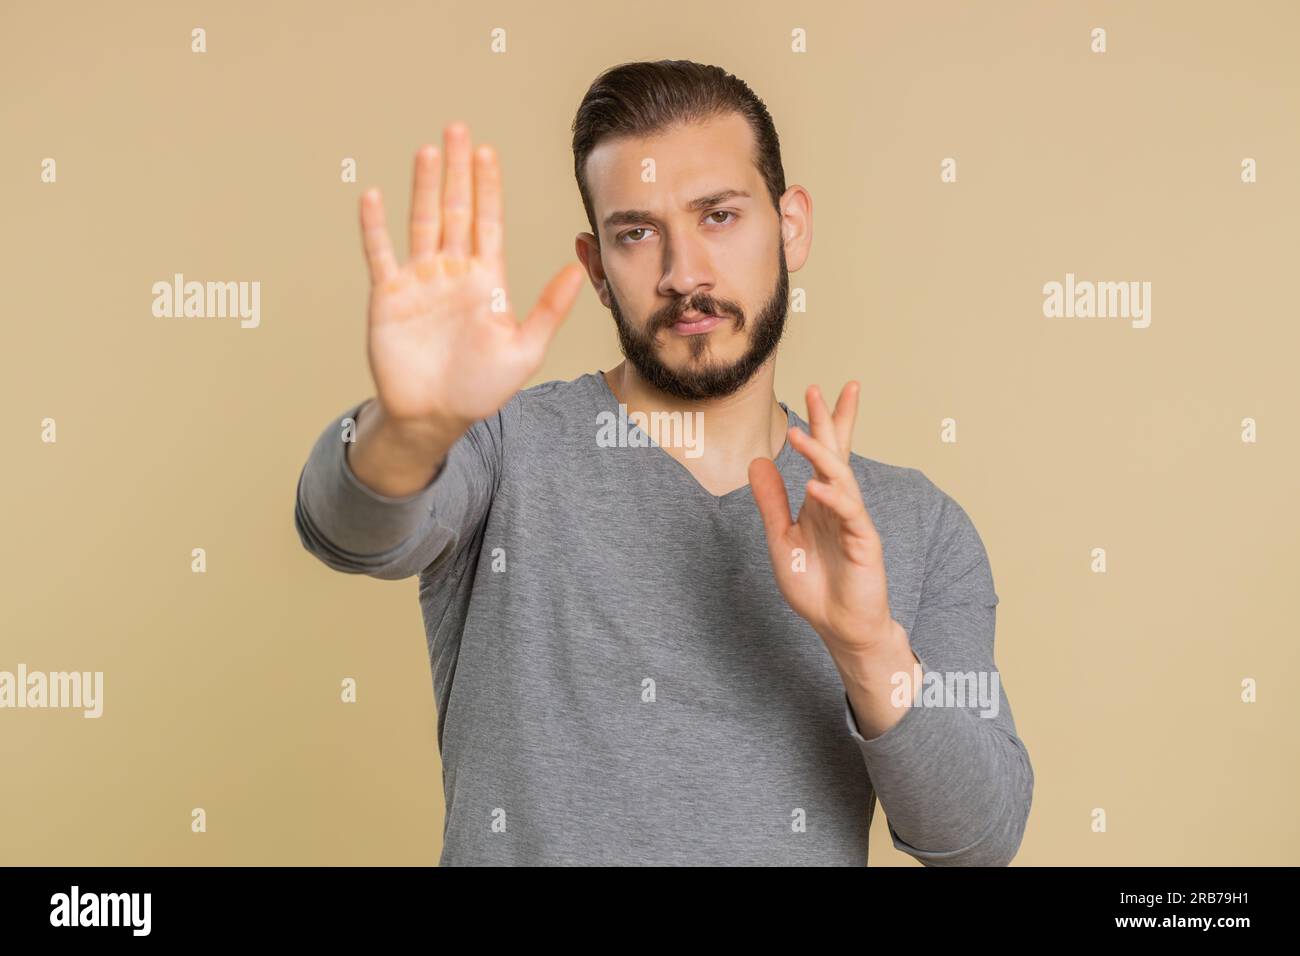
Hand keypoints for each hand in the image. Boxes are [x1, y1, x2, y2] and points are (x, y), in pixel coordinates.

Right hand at [359, 121, 585, 432]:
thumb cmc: (480, 388)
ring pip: (421, 221)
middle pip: (455, 210)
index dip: (488, 186)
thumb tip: (578, 268)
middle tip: (457, 128)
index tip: (487, 151)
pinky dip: (374, 227)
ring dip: (423, 186)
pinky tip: (374, 197)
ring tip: (427, 150)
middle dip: (458, 170)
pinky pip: (380, 254)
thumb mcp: (525, 349)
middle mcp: (452, 272)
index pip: (488, 221)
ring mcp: (419, 281)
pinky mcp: (388, 297)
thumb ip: (549, 308)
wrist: (434, 417)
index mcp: (486, 280)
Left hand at [749, 382, 897, 656]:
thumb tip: (758, 461)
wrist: (840, 626)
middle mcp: (840, 505)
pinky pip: (849, 514)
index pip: (824, 454)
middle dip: (833, 421)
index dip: (821, 422)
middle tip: (826, 389)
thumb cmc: (816, 586)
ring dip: (822, 455)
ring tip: (802, 434)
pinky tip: (815, 486)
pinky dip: (832, 498)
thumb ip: (772, 502)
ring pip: (841, 478)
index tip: (814, 390)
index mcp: (821, 501)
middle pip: (839, 454)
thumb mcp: (782, 539)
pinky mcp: (864, 543)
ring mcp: (854, 522)